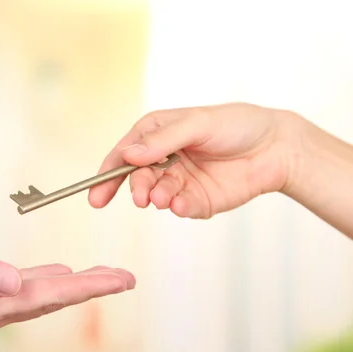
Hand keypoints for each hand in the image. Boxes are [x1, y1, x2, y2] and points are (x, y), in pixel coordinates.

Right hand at [0, 232, 134, 343]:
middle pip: (45, 300)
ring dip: (65, 287)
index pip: (43, 296)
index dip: (85, 287)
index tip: (120, 279)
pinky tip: (46, 276)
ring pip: (30, 298)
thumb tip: (15, 281)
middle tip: (123, 277)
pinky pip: (10, 296)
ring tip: (95, 277)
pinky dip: (36, 285)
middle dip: (87, 288)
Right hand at [88, 102, 299, 217]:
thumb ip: (163, 140)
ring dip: (156, 197)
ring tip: (163, 198)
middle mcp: (163, 158)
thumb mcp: (198, 123)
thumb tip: (129, 154)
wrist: (276, 147)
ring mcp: (179, 181)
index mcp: (156, 134)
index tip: (96, 194)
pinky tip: (179, 204)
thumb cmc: (236, 125)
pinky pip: (179, 207)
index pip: (124, 153)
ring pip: (156, 193)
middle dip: (136, 188)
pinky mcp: (196, 200)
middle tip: (140, 196)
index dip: (107, 173)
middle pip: (137, 177)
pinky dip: (177, 207)